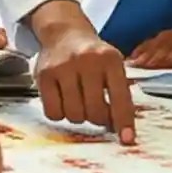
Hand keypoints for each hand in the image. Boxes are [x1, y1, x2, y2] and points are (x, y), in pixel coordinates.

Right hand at [34, 27, 135, 143]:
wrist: (65, 33)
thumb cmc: (93, 56)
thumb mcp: (113, 67)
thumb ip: (120, 95)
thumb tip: (122, 130)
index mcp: (111, 59)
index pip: (121, 97)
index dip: (124, 121)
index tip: (126, 139)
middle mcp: (88, 60)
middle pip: (95, 111)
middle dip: (98, 118)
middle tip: (96, 110)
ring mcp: (64, 66)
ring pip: (74, 114)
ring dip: (78, 116)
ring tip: (79, 100)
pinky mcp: (44, 74)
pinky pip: (53, 113)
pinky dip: (59, 113)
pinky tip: (63, 100)